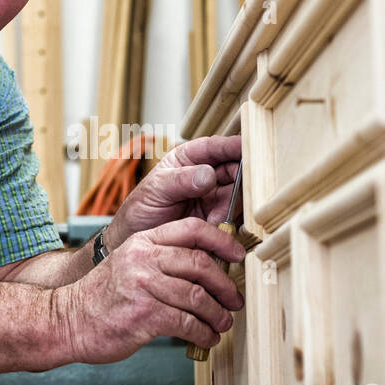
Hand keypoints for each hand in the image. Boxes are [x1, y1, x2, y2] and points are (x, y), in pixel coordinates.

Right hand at [53, 217, 246, 365]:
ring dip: (217, 314)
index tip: (238, 255)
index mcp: (143, 242)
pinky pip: (187, 323)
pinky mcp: (144, 316)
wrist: (67, 321)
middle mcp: (144, 259)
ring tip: (222, 323)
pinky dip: (203, 333)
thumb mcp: (129, 264)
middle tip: (235, 299)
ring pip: (197, 296)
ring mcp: (143, 286)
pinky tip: (206, 339)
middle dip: (225, 284)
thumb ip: (162, 260)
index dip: (222, 241)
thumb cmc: (102, 298)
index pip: (191, 230)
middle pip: (200, 264)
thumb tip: (206, 270)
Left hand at [104, 135, 241, 249]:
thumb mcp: (156, 190)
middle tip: (241, 187)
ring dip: (234, 203)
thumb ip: (180, 181)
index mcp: (188, 158)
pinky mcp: (217, 217)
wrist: (137, 239)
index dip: (231, 146)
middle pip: (234, 168)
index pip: (214, 147)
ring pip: (238, 192)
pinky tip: (217, 225)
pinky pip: (233, 215)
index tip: (247, 146)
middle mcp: (205, 174)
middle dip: (241, 176)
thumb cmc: (141, 208)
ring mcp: (213, 195)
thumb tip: (208, 175)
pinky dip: (230, 220)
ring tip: (215, 215)